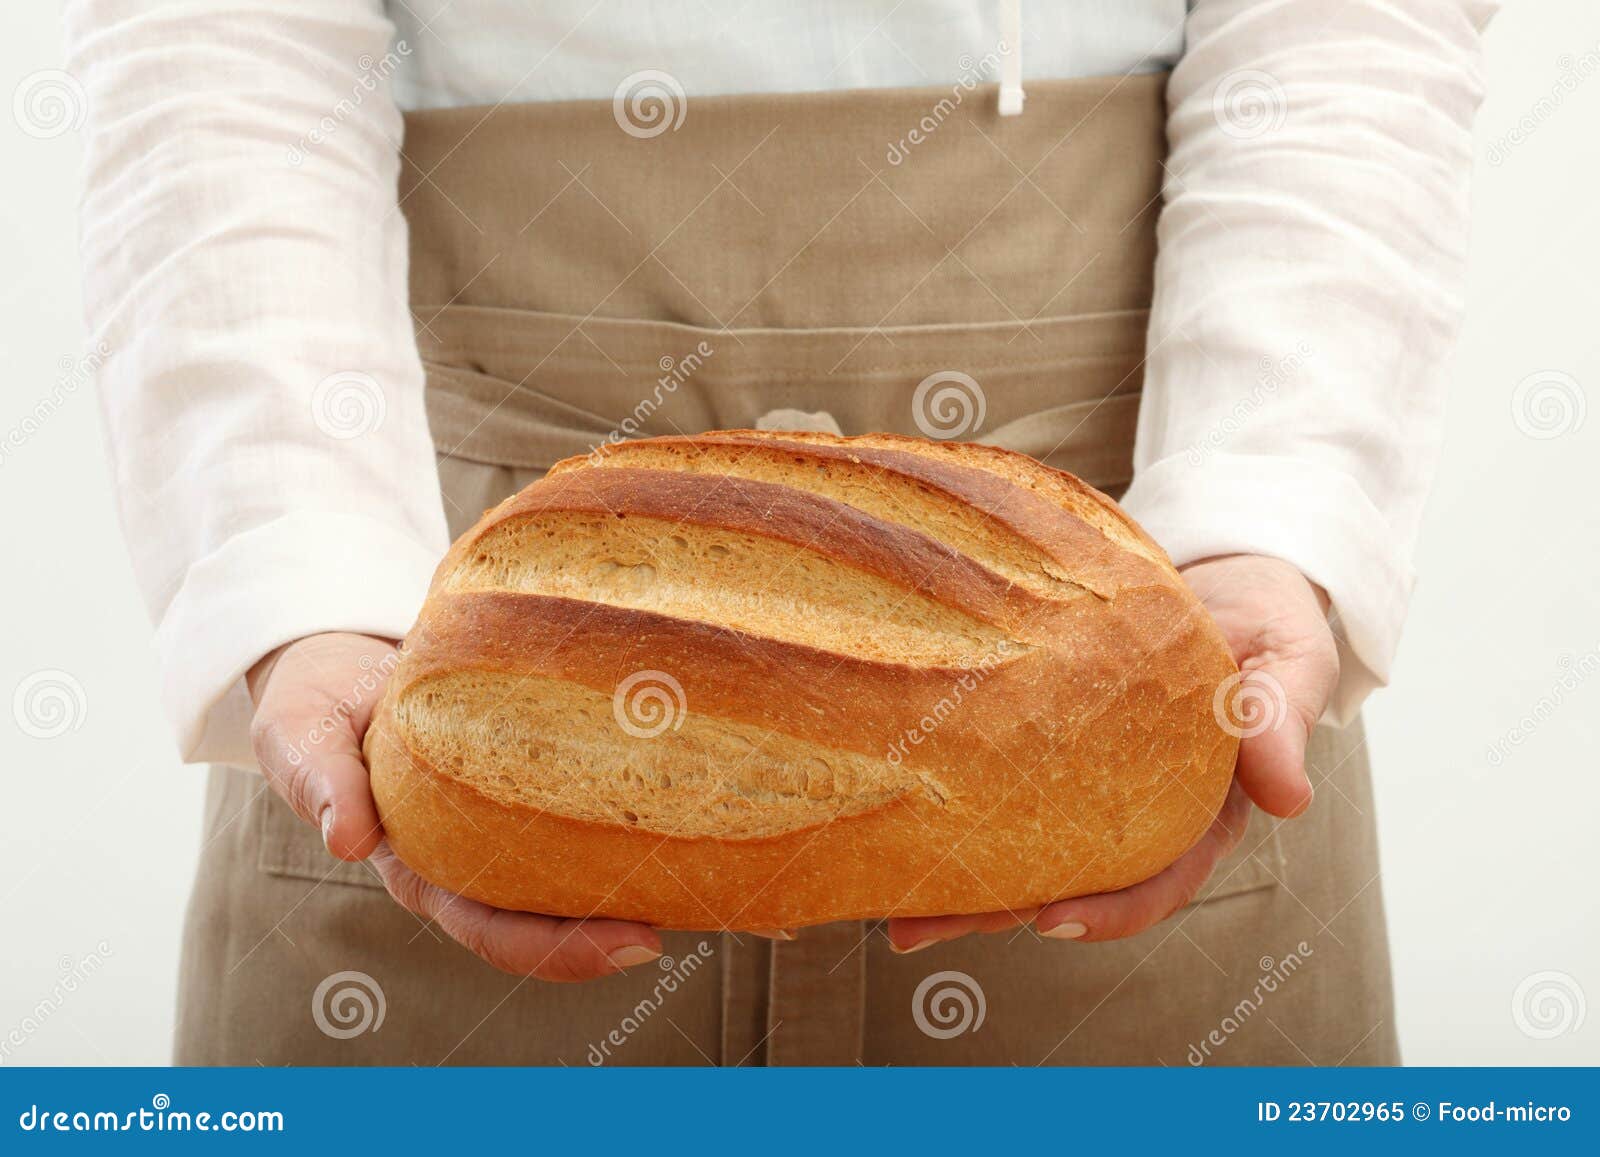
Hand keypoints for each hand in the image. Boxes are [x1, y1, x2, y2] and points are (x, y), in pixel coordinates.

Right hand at [246, 632, 663, 980]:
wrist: (338, 650)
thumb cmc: (318, 701)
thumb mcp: (300, 733)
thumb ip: (318, 781)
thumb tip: (348, 839)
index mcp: (421, 863)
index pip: (493, 926)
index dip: (558, 949)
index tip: (629, 949)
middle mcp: (474, 852)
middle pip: (552, 909)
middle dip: (614, 926)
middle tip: (679, 924)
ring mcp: (507, 814)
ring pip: (577, 860)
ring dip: (634, 871)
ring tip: (703, 872)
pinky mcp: (533, 764)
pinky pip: (583, 795)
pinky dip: (630, 804)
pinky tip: (686, 798)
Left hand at [885, 553, 1338, 950]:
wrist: (1228, 573)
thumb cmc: (1268, 621)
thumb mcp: (1290, 661)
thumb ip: (1281, 720)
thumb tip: (1289, 798)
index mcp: (1202, 811)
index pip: (1156, 881)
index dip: (1106, 910)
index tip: (1048, 921)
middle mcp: (1138, 810)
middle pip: (1065, 878)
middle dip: (991, 912)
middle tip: (913, 931)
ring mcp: (1090, 780)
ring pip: (1022, 843)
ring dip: (957, 875)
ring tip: (883, 900)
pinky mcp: (1050, 739)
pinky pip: (1002, 778)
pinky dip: (954, 798)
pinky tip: (894, 812)